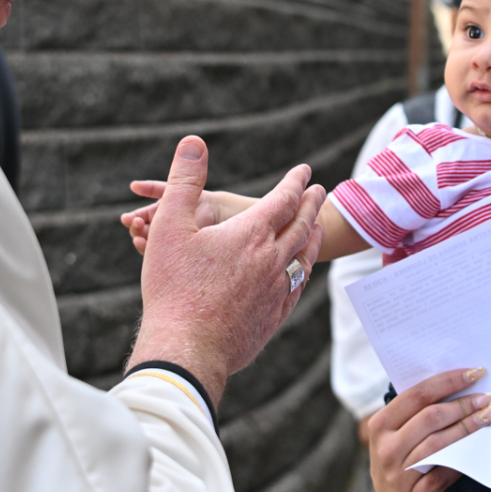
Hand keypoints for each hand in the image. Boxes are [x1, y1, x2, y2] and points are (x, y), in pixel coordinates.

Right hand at [125, 136, 323, 407]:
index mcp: (251, 235)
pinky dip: (302, 272)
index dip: (294, 182)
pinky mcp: (273, 318)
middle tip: (320, 191)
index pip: (283, 199)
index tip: (304, 171)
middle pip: (301, 226)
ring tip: (315, 228)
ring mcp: (276, 291)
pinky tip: (298, 273)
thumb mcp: (170, 226)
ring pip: (303, 258)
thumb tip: (194, 141)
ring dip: (312, 237)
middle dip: (311, 205)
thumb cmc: (173, 288)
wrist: (187, 350)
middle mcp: (272, 260)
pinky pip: (296, 288)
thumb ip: (184, 181)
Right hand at [364, 367, 490, 491]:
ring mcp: (397, 476)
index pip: (417, 395)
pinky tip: (479, 448)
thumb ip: (416, 410)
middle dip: (463, 404)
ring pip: (439, 444)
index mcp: (380, 425)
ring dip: (468, 427)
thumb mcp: (396, 430)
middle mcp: (385, 449)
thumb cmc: (401, 452)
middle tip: (487, 397)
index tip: (476, 373)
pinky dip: (463, 459)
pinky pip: (444, 475)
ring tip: (488, 415)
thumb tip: (460, 381)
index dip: (449, 381)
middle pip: (431, 417)